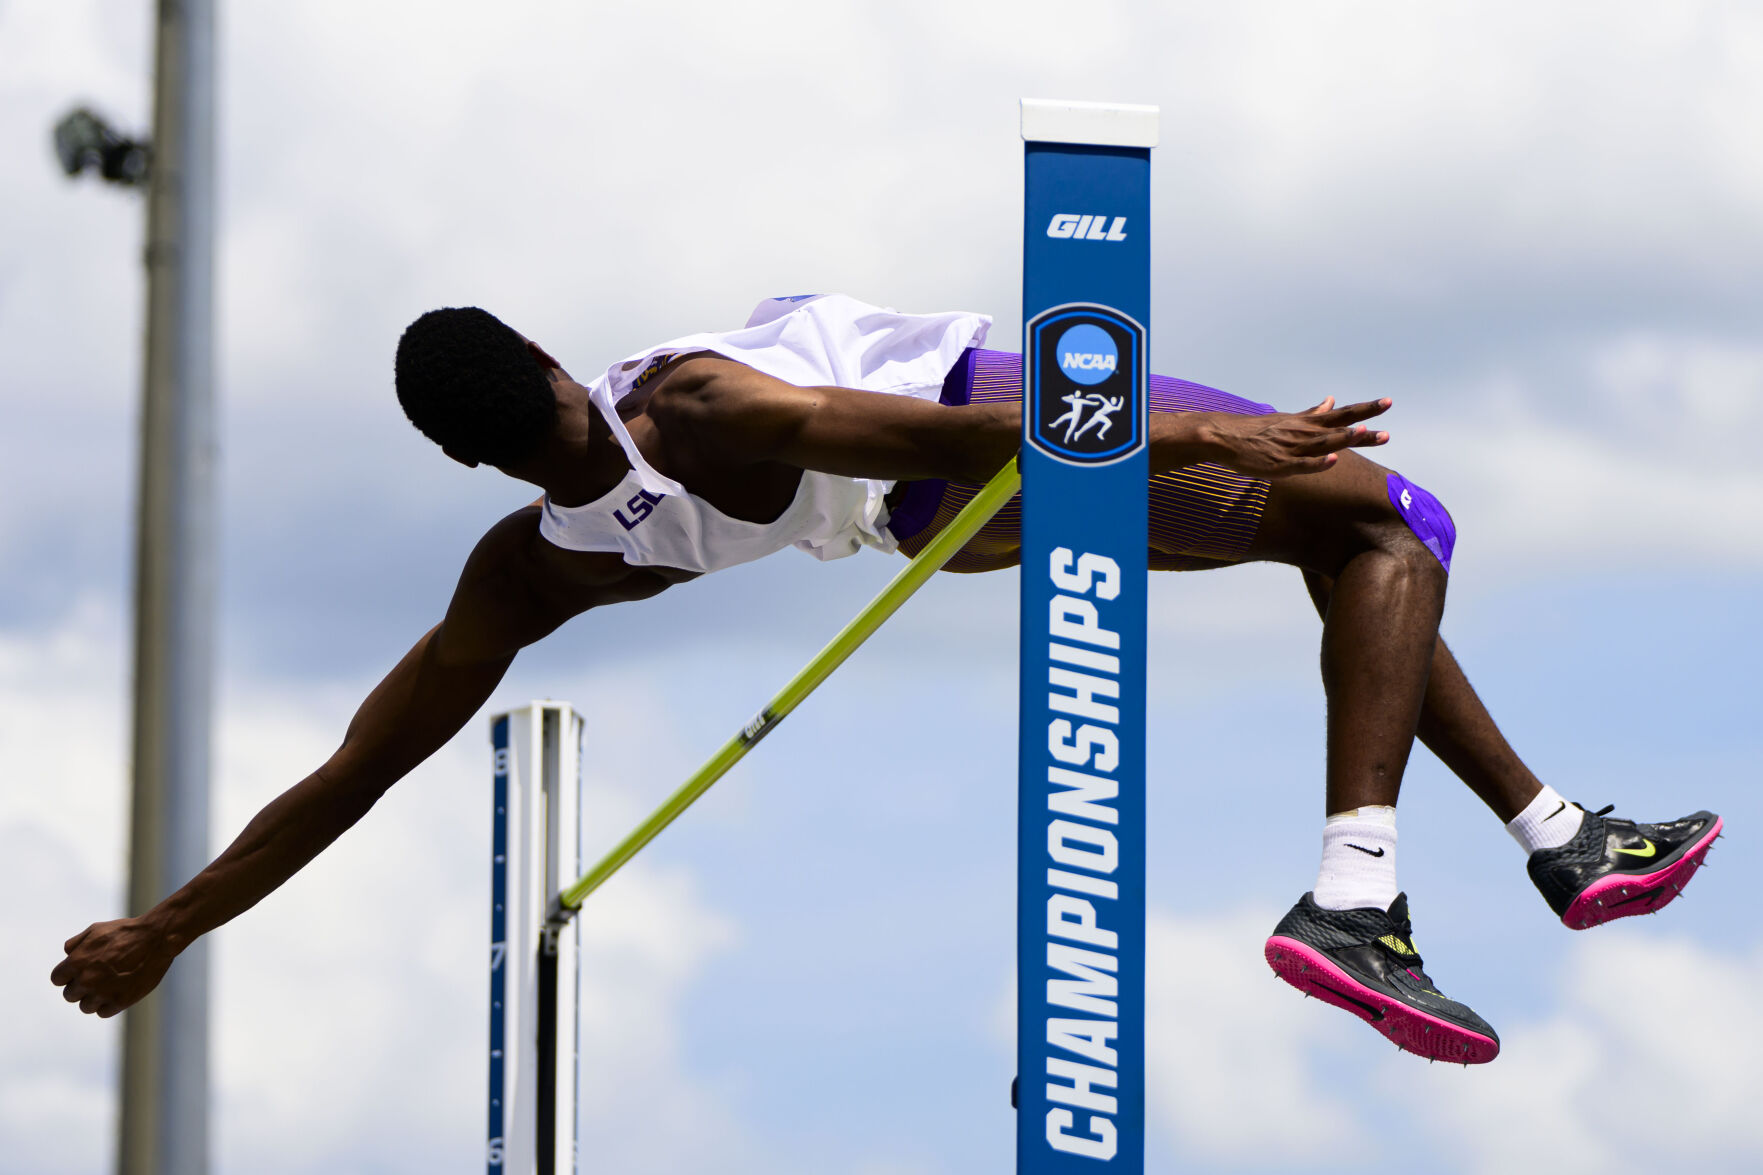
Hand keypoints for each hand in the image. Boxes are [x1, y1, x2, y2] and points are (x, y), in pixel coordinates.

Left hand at [50, 917, 178, 1017]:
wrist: (156, 938)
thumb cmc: (126, 932)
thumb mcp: (96, 930)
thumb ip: (76, 943)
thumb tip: (67, 954)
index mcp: (76, 962)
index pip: (57, 979)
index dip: (67, 976)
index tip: (78, 973)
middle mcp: (86, 980)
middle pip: (70, 995)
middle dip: (80, 987)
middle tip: (96, 979)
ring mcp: (103, 992)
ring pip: (85, 1006)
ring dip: (93, 998)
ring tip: (107, 987)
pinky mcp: (120, 1001)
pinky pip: (103, 1012)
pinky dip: (107, 1005)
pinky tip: (116, 992)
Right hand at [1203, 397, 1391, 476]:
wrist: (1224, 436)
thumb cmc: (1257, 431)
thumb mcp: (1288, 418)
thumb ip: (1313, 413)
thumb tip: (1332, 400)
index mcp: (1307, 423)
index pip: (1342, 414)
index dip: (1365, 409)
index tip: (1387, 402)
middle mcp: (1303, 432)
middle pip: (1338, 426)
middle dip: (1363, 422)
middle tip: (1386, 417)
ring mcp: (1292, 448)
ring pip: (1322, 442)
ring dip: (1342, 438)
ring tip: (1362, 432)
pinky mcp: (1279, 465)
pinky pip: (1302, 464)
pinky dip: (1317, 462)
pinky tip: (1332, 460)